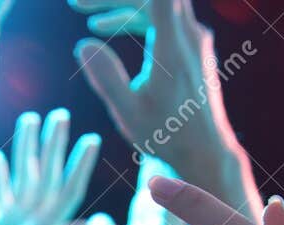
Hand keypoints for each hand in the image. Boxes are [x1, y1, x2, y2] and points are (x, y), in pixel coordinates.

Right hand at [0, 108, 99, 224]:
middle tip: (61, 114)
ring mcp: (15, 219)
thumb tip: (84, 224)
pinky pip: (0, 190)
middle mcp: (35, 219)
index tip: (92, 139)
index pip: (68, 189)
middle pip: (47, 174)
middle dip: (54, 145)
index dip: (80, 164)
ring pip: (23, 175)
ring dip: (26, 148)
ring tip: (30, 118)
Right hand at [74, 0, 244, 174]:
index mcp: (173, 48)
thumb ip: (106, 78)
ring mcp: (194, 38)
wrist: (205, 150)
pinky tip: (103, 27)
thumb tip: (83, 45)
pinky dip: (132, 17)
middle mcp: (189, 35)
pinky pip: (162, 17)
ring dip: (120, 6)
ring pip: (156, 4)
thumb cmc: (167, 137)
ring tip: (85, 14)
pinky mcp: (192, 46)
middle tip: (78, 2)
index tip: (84, 0)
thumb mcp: (129, 113)